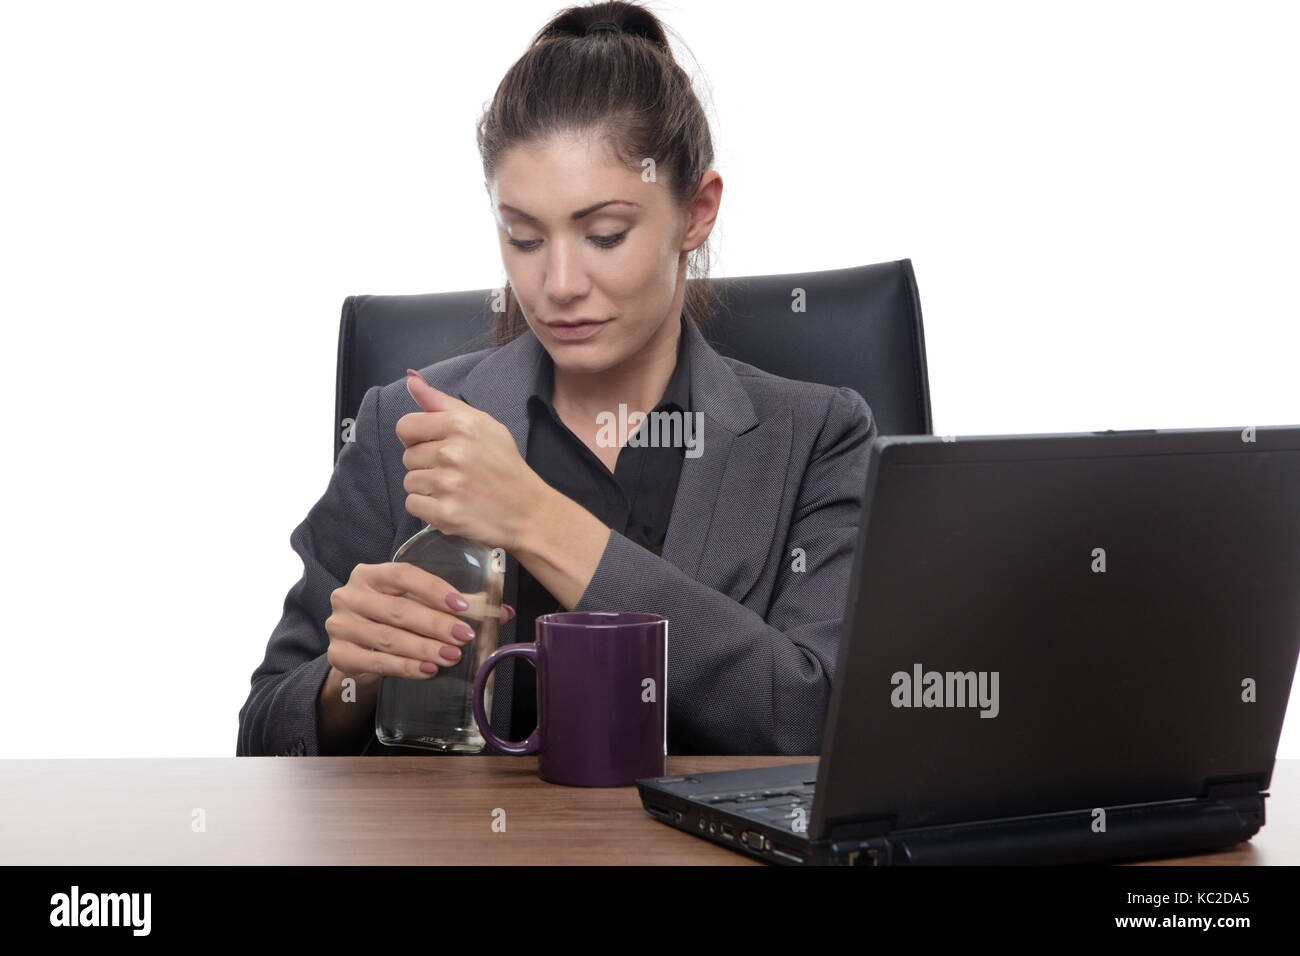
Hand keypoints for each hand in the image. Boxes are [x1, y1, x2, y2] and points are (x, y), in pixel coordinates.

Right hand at [326, 561, 515, 681]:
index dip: (433, 589)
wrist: (357, 651)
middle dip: (436, 624)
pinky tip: (427, 670)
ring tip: (451, 656)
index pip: (403, 575)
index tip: (462, 605)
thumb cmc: (394, 620)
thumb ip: (458, 606)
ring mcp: (340, 625)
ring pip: (388, 638)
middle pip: (398, 609)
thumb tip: (503, 612)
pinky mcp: (338, 654)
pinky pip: (376, 661)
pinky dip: (405, 667)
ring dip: (424, 648)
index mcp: (370, 573)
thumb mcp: (418, 605)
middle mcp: (350, 595)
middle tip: (465, 636)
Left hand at [398, 368, 544, 551]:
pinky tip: (451, 504)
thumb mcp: (482, 424)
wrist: (527, 510)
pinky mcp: (445, 513)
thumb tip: (411, 379)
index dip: (417, 438)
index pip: (406, 426)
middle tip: (455, 471)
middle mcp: (452, 452)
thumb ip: (442, 402)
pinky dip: (427, 508)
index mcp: (460, 425)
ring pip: (409, 482)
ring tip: (455, 489)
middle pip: (407, 456)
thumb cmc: (504, 464)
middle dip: (426, 464)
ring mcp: (448, 484)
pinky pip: (412, 504)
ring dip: (427, 487)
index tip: (435, 446)